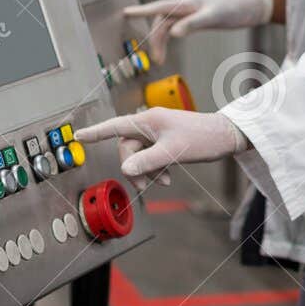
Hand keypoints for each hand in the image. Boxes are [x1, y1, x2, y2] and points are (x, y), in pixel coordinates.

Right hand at [74, 108, 247, 189]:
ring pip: (139, 154)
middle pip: (127, 148)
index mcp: (148, 120)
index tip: (78, 136)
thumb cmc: (202, 139)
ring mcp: (158, 131)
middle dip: (135, 168)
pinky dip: (155, 167)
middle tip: (148, 186)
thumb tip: (125, 170)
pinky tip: (167, 176)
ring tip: (164, 181)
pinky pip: (151, 155)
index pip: (115, 126)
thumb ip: (147, 162)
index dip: (96, 133)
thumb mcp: (173, 153)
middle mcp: (150, 122)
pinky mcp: (166, 139)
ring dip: (147, 170)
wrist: (226, 136)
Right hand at [122, 0, 273, 62]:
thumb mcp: (215, 16)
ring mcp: (195, 11)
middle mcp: (188, 6)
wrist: (254, 4)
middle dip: (155, 39)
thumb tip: (173, 33)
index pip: (160, 7)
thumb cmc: (236, 7)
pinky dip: (172, 34)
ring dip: (163, 40)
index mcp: (189, 4)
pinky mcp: (202, 17)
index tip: (125, 13)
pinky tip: (172, 41)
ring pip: (170, 24)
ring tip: (160, 59)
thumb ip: (194, 24)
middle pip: (163, 21)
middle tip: (156, 61)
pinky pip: (180, 25)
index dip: (142, 11)